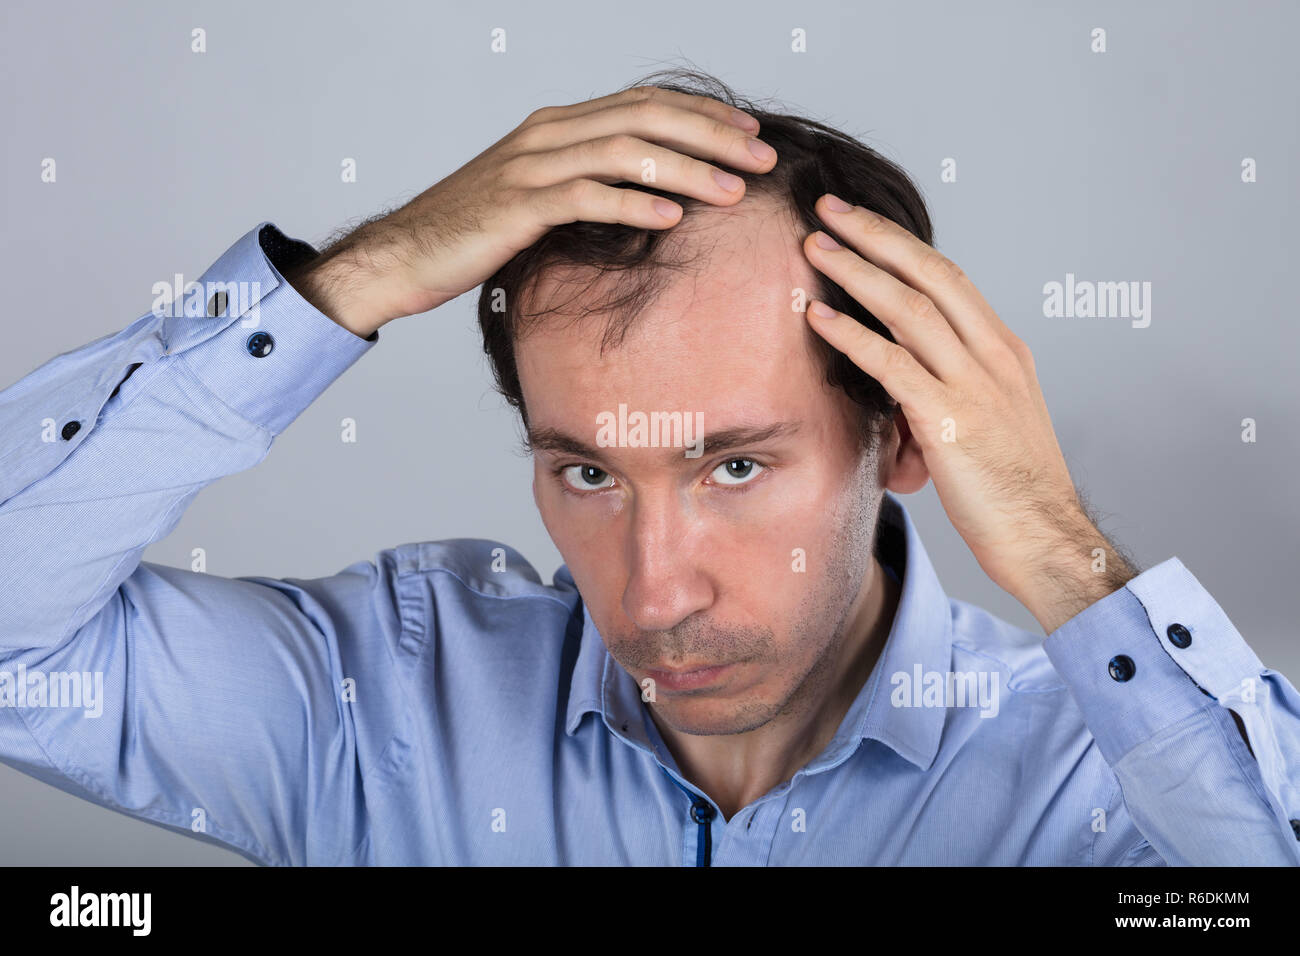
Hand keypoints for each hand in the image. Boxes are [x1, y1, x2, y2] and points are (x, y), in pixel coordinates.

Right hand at [287, 86, 778, 336]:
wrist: (405, 253)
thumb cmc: (475, 233)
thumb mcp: (540, 198)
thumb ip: (588, 185)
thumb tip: (652, 197)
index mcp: (557, 126)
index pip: (643, 103)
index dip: (701, 114)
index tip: (749, 134)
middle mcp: (547, 134)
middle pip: (644, 118)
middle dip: (711, 136)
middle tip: (762, 158)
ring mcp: (530, 166)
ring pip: (623, 152)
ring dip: (686, 168)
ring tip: (733, 190)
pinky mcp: (517, 205)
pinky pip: (586, 196)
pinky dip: (633, 201)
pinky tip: (673, 215)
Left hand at [801, 193, 1136, 633]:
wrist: (1046, 539)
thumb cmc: (1014, 493)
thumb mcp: (991, 423)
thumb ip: (952, 388)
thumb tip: (901, 378)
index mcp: (1005, 352)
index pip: (949, 278)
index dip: (901, 245)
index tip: (861, 223)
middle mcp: (994, 356)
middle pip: (930, 273)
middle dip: (875, 234)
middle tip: (828, 206)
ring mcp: (975, 384)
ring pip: (910, 307)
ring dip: (857, 271)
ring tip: (814, 245)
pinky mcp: (951, 420)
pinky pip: (893, 364)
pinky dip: (853, 334)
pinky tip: (820, 317)